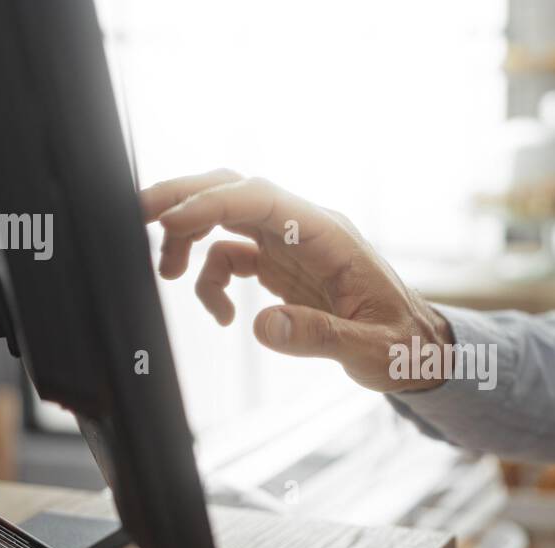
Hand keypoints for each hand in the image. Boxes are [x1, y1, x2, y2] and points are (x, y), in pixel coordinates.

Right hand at [141, 169, 451, 392]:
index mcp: (330, 236)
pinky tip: (221, 316)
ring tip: (169, 275)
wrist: (418, 350)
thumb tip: (264, 328)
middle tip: (136, 215)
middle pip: (235, 190)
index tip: (170, 221)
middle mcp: (306, 231)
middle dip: (184, 197)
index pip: (262, 198)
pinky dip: (211, 279)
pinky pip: (231, 255)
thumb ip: (321, 337)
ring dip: (189, 237)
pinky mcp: (281, 266)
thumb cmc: (404, 346)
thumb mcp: (372, 350)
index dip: (213, 202)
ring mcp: (291, 246)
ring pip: (226, 217)